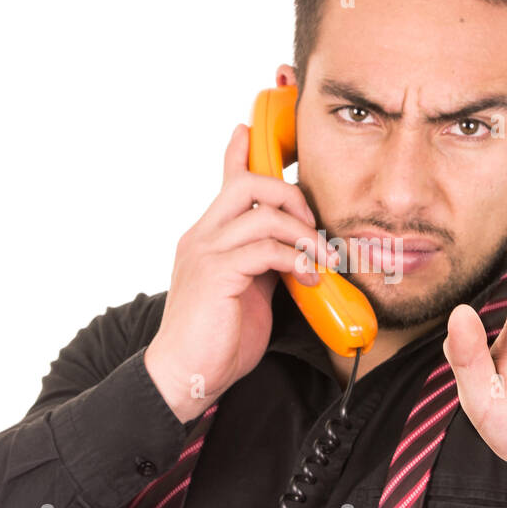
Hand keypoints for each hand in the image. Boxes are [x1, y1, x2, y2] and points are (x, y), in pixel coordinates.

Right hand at [145, 123, 337, 423]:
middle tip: (313, 228)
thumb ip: (264, 263)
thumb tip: (295, 250)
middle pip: (247, 184)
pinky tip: (309, 278)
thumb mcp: (248, 291)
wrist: (184, 376)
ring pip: (262, 214)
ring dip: (303, 235)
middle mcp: (202, 237)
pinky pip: (265, 249)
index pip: (226, 182)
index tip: (250, 130)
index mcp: (208, 237)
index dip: (240, 153)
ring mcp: (206, 253)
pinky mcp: (216, 274)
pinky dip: (296, 260)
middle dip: (290, 195)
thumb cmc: (217, 340)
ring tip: (322, 261)